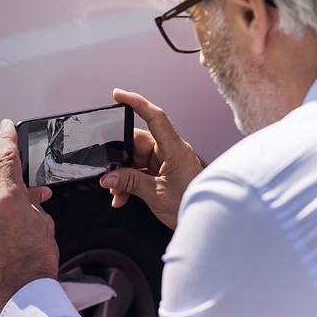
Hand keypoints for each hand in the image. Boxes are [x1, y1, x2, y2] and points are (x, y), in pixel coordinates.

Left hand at [0, 119, 58, 308]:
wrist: (23, 292)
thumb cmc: (37, 259)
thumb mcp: (44, 223)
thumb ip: (34, 203)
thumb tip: (31, 196)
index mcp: (6, 198)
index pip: (5, 158)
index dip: (7, 138)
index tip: (6, 126)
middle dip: (9, 171)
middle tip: (28, 181)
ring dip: (7, 194)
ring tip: (28, 208)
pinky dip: (0, 211)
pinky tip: (16, 223)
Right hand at [99, 89, 202, 228]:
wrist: (207, 222)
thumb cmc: (190, 206)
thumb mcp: (156, 195)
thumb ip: (130, 183)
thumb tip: (108, 177)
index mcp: (175, 149)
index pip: (156, 117)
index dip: (137, 102)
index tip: (118, 94)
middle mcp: (172, 151)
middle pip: (138, 142)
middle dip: (120, 158)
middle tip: (109, 174)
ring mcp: (167, 162)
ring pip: (136, 159)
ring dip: (124, 175)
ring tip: (117, 193)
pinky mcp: (164, 172)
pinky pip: (141, 170)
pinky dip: (130, 182)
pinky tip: (122, 196)